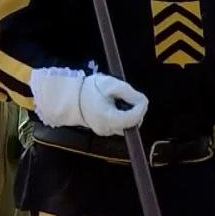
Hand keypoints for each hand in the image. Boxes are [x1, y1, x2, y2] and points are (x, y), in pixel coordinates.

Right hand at [30, 68, 148, 136]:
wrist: (71, 97)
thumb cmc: (90, 89)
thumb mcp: (111, 84)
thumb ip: (129, 93)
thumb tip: (143, 101)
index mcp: (109, 118)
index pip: (134, 119)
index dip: (141, 108)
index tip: (140, 97)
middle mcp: (108, 128)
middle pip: (133, 123)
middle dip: (135, 110)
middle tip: (128, 96)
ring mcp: (105, 131)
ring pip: (127, 124)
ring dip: (129, 112)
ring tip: (118, 99)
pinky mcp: (104, 130)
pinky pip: (119, 124)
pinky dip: (122, 115)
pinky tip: (114, 105)